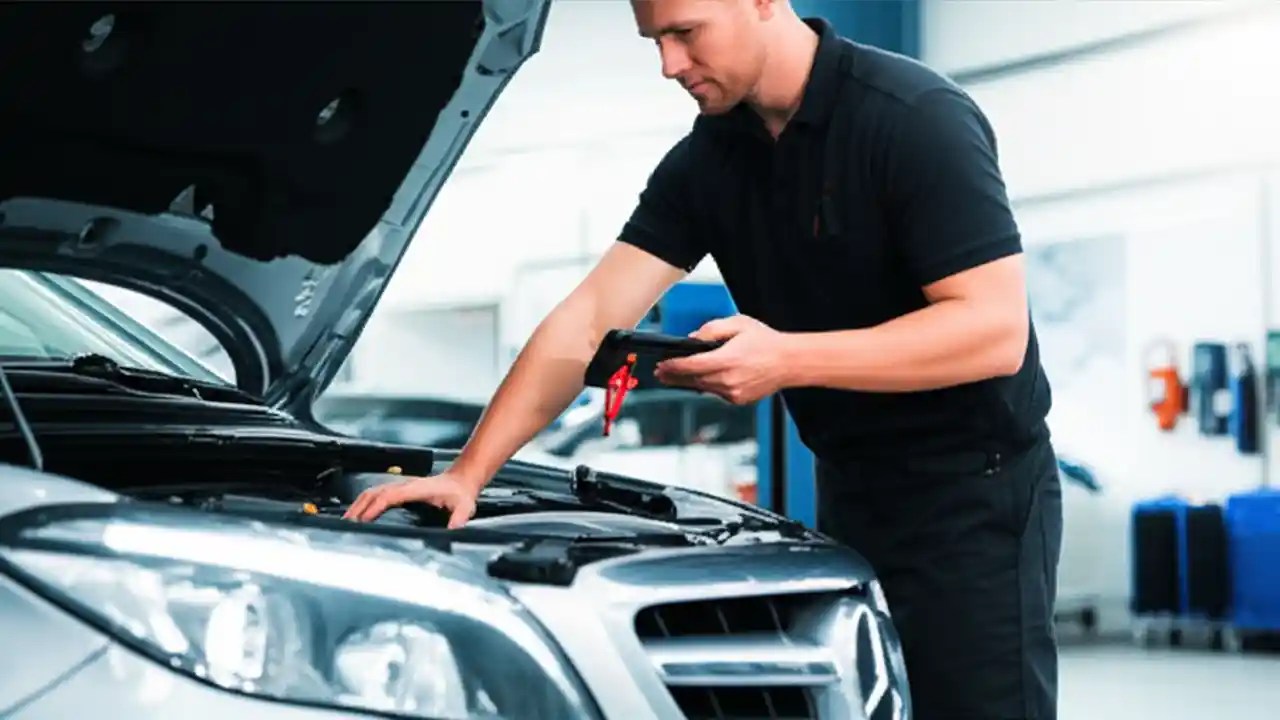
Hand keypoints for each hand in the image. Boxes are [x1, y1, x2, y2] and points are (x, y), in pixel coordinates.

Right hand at [342, 469, 480, 528]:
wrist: (462, 481)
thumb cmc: (460, 494)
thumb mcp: (465, 507)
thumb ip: (459, 519)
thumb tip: (452, 530)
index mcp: (417, 489)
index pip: (389, 496)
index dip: (374, 507)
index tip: (362, 520)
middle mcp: (405, 485)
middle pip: (374, 493)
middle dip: (358, 508)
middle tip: (346, 524)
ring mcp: (402, 486)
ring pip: (373, 492)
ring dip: (358, 505)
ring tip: (346, 521)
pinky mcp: (401, 490)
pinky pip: (377, 494)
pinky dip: (364, 502)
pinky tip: (359, 513)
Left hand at [654, 314, 793, 404]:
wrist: (789, 362)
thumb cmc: (766, 342)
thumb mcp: (738, 324)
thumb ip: (712, 329)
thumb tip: (693, 338)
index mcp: (726, 360)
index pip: (690, 366)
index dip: (672, 366)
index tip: (661, 365)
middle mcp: (728, 380)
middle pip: (692, 381)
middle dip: (674, 377)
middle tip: (661, 374)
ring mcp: (733, 393)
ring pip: (703, 388)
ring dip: (689, 382)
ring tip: (676, 377)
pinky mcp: (738, 400)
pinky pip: (716, 393)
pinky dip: (709, 385)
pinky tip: (702, 379)